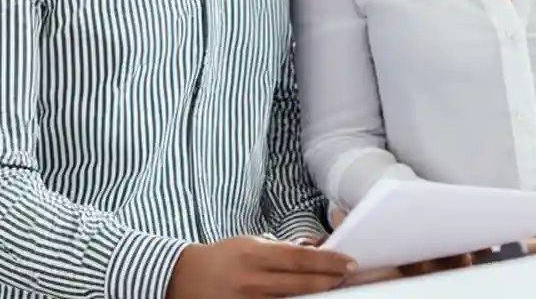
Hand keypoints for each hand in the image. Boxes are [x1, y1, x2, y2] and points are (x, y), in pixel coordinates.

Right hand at [167, 235, 355, 298]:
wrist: (187, 279)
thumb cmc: (225, 257)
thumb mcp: (251, 243)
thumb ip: (282, 248)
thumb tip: (315, 247)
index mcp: (255, 255)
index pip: (299, 258)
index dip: (327, 261)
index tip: (348, 262)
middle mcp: (253, 280)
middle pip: (300, 284)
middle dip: (329, 280)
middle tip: (348, 275)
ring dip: (316, 296)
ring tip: (333, 288)